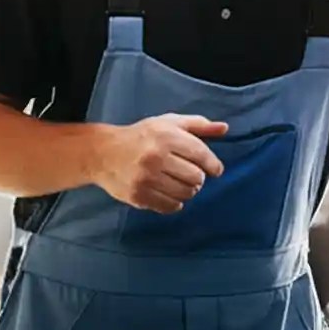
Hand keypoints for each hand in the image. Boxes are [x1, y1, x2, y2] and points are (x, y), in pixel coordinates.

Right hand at [92, 113, 228, 213]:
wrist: (104, 152)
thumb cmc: (142, 136)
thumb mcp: (169, 123)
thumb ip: (198, 125)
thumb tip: (225, 128)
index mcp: (166, 136)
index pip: (200, 154)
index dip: (213, 165)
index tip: (216, 170)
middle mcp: (156, 157)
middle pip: (195, 177)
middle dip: (198, 178)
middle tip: (192, 176)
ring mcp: (146, 178)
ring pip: (184, 193)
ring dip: (188, 191)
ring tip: (181, 184)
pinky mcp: (138, 195)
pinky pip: (169, 206)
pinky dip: (175, 203)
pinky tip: (170, 194)